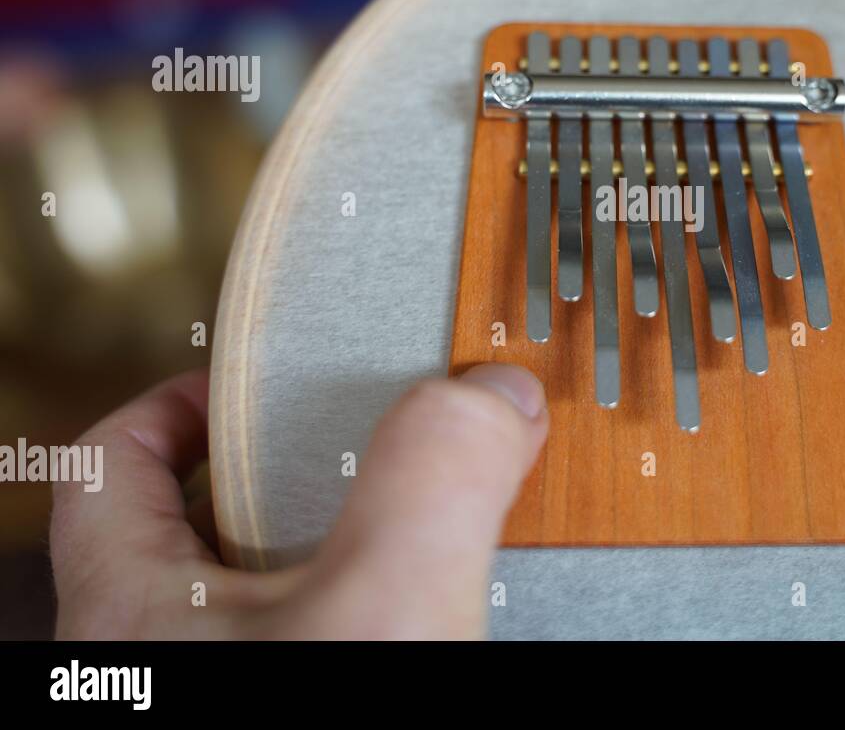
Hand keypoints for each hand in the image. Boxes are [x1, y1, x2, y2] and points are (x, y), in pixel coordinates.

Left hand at [50, 364, 547, 638]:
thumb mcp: (386, 604)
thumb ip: (437, 474)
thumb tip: (496, 390)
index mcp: (133, 612)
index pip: (111, 466)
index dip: (178, 404)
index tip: (254, 383)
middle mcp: (164, 657)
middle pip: (200, 530)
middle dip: (297, 482)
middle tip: (380, 454)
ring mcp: (225, 684)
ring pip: (275, 600)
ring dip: (353, 560)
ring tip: (434, 538)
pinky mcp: (295, 708)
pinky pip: (333, 642)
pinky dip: (386, 621)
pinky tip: (447, 621)